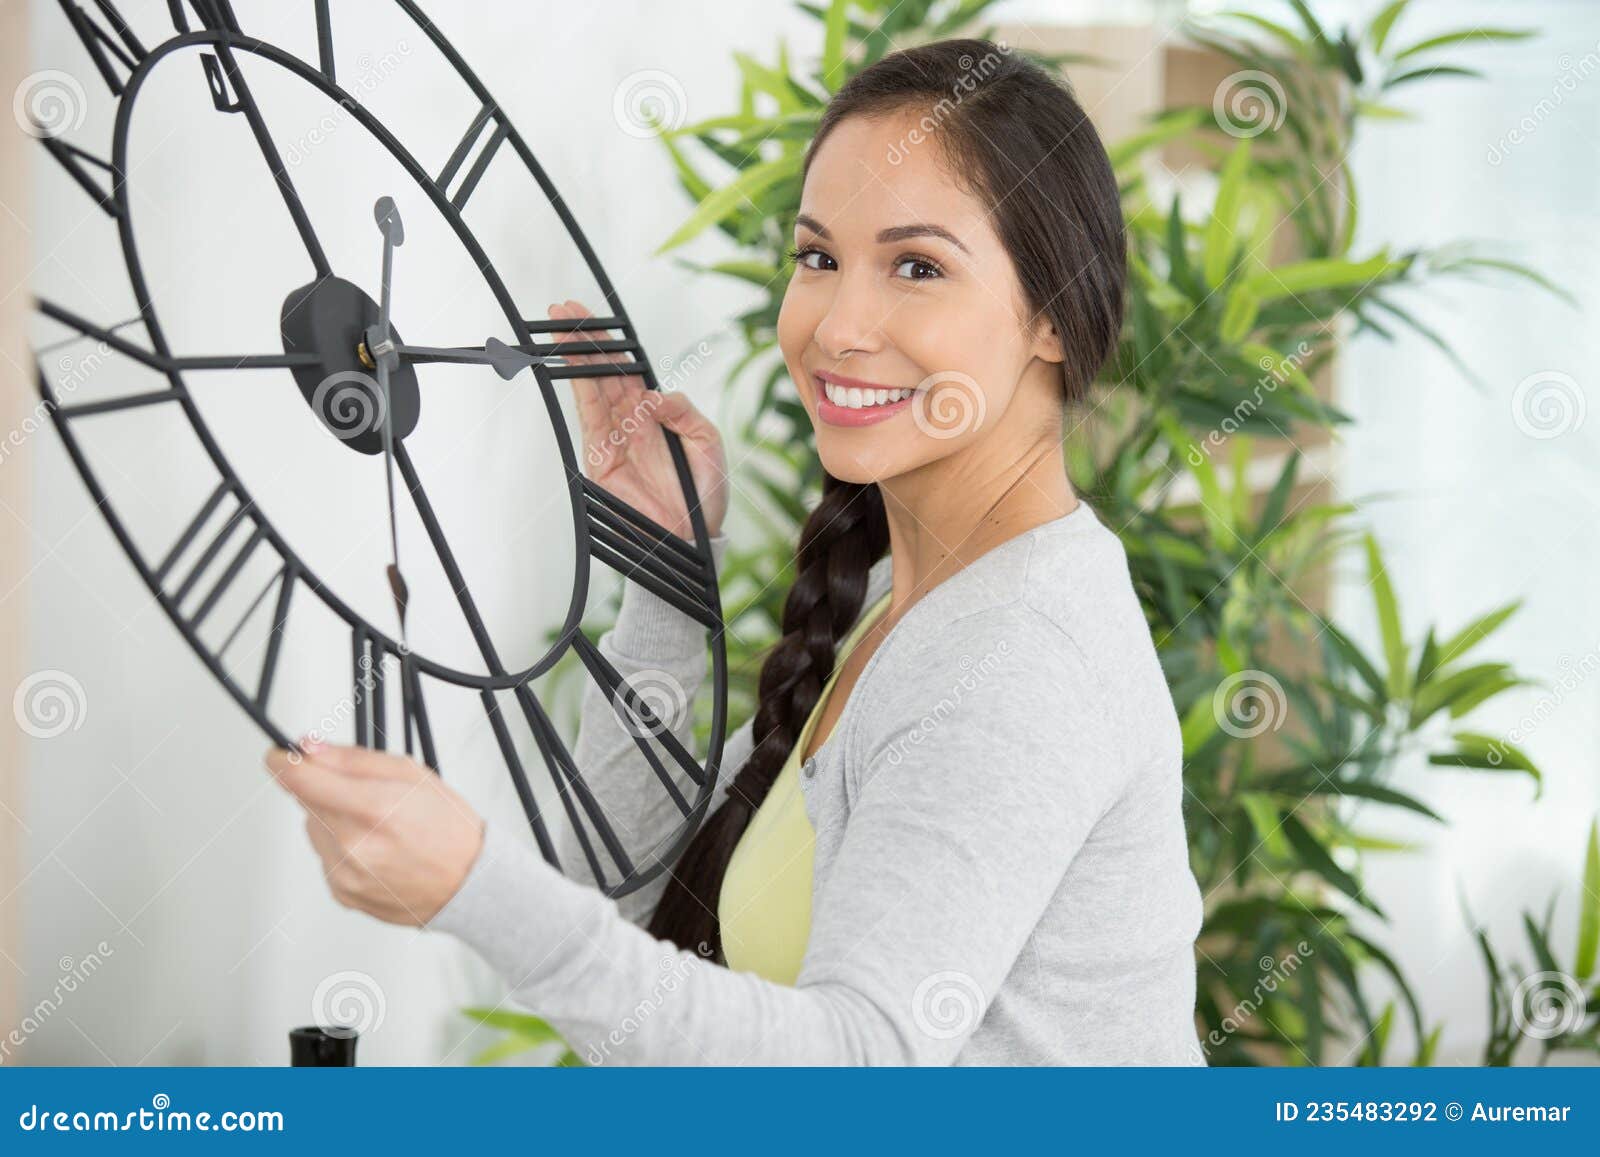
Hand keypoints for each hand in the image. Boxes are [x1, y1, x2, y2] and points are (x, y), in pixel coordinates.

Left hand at [264, 741, 483, 926]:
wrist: (469, 883)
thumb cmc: (448, 828)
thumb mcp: (412, 774)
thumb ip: (353, 759)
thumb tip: (310, 748)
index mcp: (371, 808)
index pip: (298, 779)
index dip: (283, 759)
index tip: (281, 753)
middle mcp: (352, 845)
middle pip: (305, 801)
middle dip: (326, 790)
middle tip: (366, 795)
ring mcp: (344, 874)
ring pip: (314, 829)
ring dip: (335, 820)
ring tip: (378, 827)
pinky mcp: (342, 893)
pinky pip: (326, 857)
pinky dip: (343, 849)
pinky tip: (376, 849)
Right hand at [549, 300, 727, 540]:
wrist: (695, 536)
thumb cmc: (705, 493)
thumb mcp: (708, 442)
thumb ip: (685, 412)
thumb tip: (654, 395)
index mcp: (654, 414)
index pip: (627, 370)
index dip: (611, 343)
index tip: (594, 318)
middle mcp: (630, 422)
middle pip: (602, 373)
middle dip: (584, 341)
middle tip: (564, 310)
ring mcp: (613, 439)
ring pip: (590, 391)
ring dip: (575, 359)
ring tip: (561, 329)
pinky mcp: (601, 460)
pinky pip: (589, 420)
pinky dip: (580, 392)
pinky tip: (572, 368)